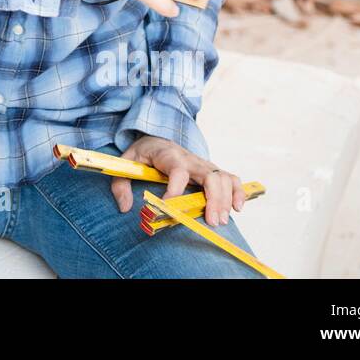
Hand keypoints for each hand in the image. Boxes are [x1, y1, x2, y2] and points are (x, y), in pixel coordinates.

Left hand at [111, 135, 245, 226]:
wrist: (156, 138)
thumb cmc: (143, 154)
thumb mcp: (126, 163)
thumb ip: (121, 184)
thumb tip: (126, 208)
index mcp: (168, 155)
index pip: (177, 171)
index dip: (175, 190)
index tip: (168, 207)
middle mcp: (190, 159)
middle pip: (209, 175)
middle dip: (213, 199)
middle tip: (211, 222)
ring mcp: (203, 165)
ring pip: (222, 178)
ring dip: (225, 200)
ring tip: (220, 221)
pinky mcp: (211, 170)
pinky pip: (231, 178)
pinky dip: (238, 192)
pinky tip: (238, 208)